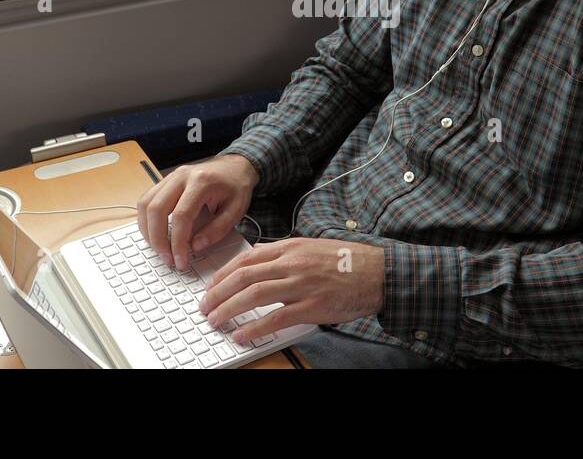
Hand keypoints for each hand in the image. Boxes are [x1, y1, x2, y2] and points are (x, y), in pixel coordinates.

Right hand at [135, 154, 258, 268]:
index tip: (181, 261)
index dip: (177, 242)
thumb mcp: (236, 210)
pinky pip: (146, 200)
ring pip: (146, 204)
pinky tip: (155, 234)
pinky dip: (146, 220)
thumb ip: (217, 229)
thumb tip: (195, 246)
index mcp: (201, 182)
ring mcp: (171, 177)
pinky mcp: (165, 181)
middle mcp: (181, 176)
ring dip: (148, 231)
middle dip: (157, 240)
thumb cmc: (237, 186)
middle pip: (156, 209)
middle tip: (167, 259)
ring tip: (159, 249)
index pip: (181, 216)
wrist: (235, 165)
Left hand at [197, 238, 384, 343]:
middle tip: (204, 306)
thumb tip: (258, 266)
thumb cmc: (347, 262)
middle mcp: (292, 263)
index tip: (210, 286)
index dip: (223, 273)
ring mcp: (302, 284)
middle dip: (218, 292)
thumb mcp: (312, 248)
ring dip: (228, 308)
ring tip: (215, 320)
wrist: (378, 272)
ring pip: (253, 295)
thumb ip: (286, 255)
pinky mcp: (312, 306)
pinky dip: (254, 327)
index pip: (246, 258)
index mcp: (290, 247)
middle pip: (244, 276)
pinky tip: (241, 334)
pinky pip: (275, 317)